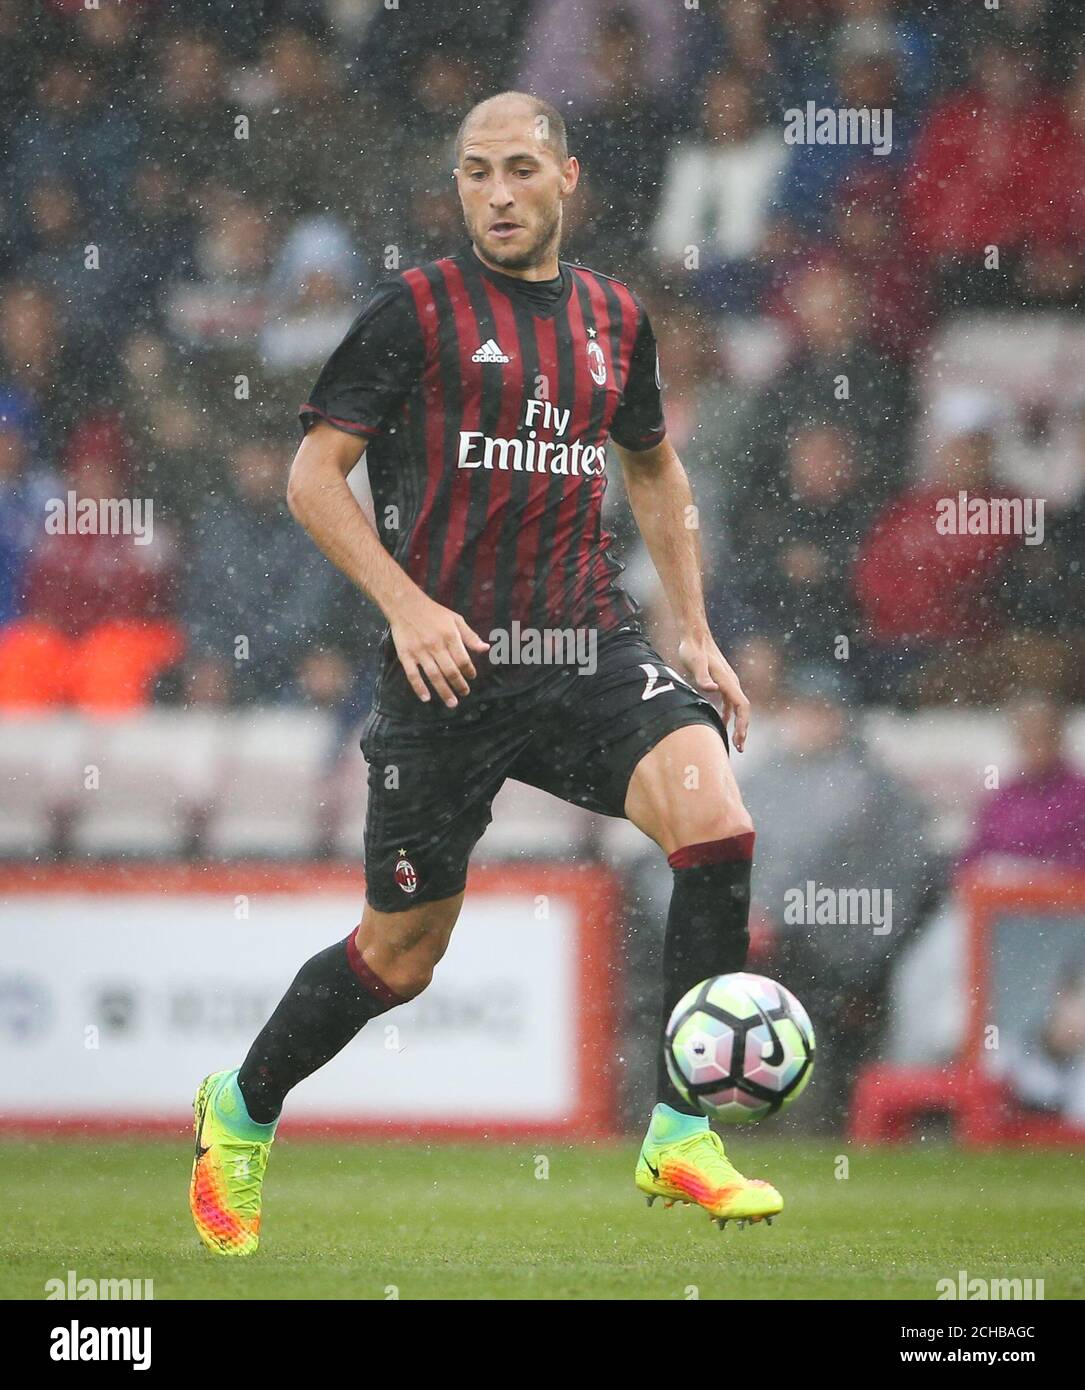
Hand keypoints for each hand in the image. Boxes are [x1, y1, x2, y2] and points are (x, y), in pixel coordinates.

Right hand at [389, 591, 489, 707]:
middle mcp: (435, 645)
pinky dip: (419, 688)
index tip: (471, 677)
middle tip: (464, 693)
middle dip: (459, 685)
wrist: (405, 604)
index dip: (469, 671)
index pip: (463, 660)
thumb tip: (486, 649)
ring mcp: (419, 651)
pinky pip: (413, 675)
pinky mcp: (405, 655)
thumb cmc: (433, 612)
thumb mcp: (455, 620)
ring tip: (452, 703)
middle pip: (450, 671)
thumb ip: (470, 636)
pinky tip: (426, 698)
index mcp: (450, 636)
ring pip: (434, 676)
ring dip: (444, 691)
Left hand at [678, 632, 750, 751]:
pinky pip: (730, 702)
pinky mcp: (722, 681)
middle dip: (743, 730)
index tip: (740, 740)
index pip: (742, 707)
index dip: (743, 725)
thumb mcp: (694, 663)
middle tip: (739, 749)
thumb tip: (713, 689)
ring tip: (733, 742)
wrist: (694, 635)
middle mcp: (731, 682)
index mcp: (727, 681)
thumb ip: (702, 677)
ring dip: (737, 724)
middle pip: (743, 710)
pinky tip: (722, 724)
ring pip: (737, 707)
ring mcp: (728, 682)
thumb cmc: (692, 649)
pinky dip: (729, 715)